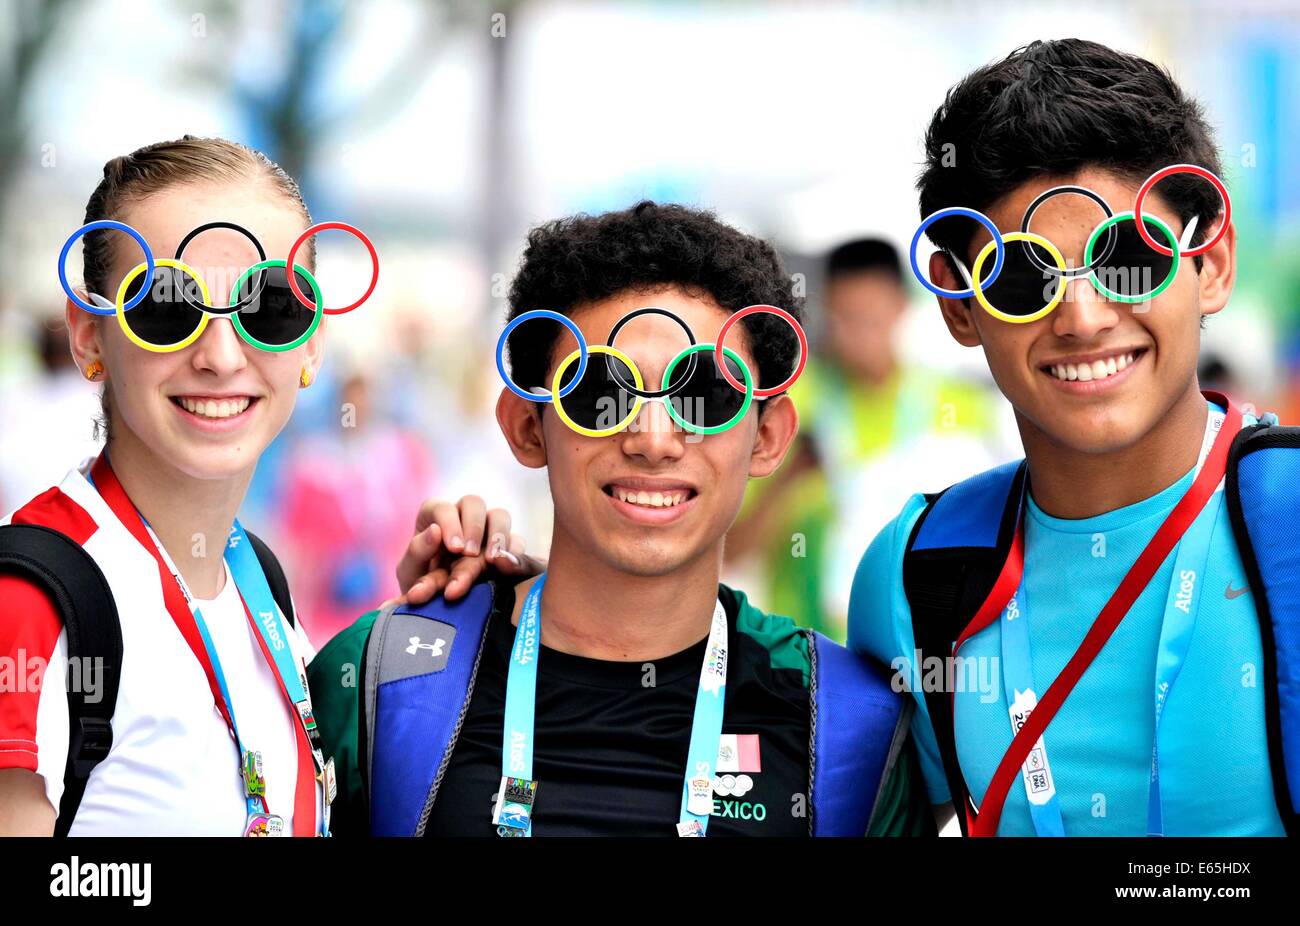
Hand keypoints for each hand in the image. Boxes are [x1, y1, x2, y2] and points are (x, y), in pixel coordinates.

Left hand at [385, 495, 542, 607]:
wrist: (436, 613)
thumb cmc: (418, 585)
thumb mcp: (410, 572)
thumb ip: (417, 551)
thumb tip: (434, 531)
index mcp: (435, 517)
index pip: (444, 508)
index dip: (450, 524)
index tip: (454, 548)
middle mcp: (461, 518)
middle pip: (474, 504)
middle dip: (473, 527)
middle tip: (468, 553)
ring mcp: (485, 532)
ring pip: (499, 516)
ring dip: (497, 535)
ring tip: (492, 560)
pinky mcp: (505, 549)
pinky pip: (517, 543)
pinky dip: (514, 554)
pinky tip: (508, 569)